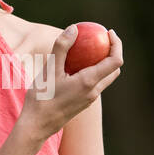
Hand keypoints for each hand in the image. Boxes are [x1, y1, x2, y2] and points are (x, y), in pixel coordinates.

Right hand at [16, 26, 122, 143]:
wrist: (37, 126)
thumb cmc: (41, 98)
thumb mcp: (49, 69)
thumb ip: (62, 47)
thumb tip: (74, 28)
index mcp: (89, 82)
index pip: (115, 61)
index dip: (117, 44)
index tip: (108, 32)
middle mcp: (94, 91)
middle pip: (114, 69)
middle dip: (112, 52)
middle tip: (101, 38)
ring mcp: (90, 99)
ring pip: (105, 77)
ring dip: (103, 62)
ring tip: (88, 49)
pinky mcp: (83, 103)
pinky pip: (94, 84)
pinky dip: (92, 71)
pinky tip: (75, 65)